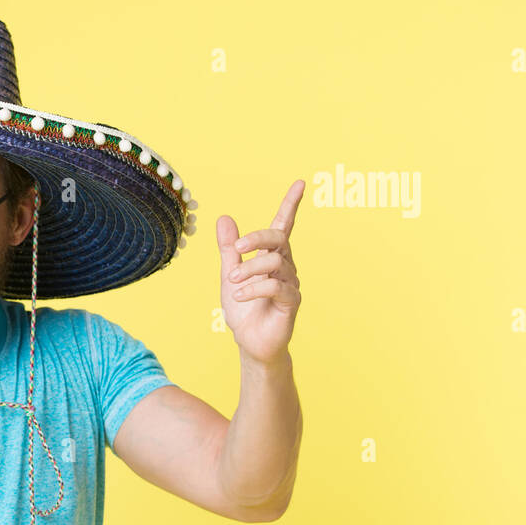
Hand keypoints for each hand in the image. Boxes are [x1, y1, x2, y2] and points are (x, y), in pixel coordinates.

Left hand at [217, 179, 303, 365]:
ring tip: (233, 282)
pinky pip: (276, 286)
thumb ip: (229, 249)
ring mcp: (291, 283)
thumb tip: (225, 217)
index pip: (283, 226)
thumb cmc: (243, 308)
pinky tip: (239, 296)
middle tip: (237, 248)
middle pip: (279, 238)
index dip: (291, 205)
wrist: (249, 341)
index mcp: (271, 256)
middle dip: (257, 238)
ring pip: (275, 262)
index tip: (300, 183)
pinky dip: (255, 288)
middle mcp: (285, 266)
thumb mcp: (230, 274)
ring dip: (249, 269)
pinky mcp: (291, 302)